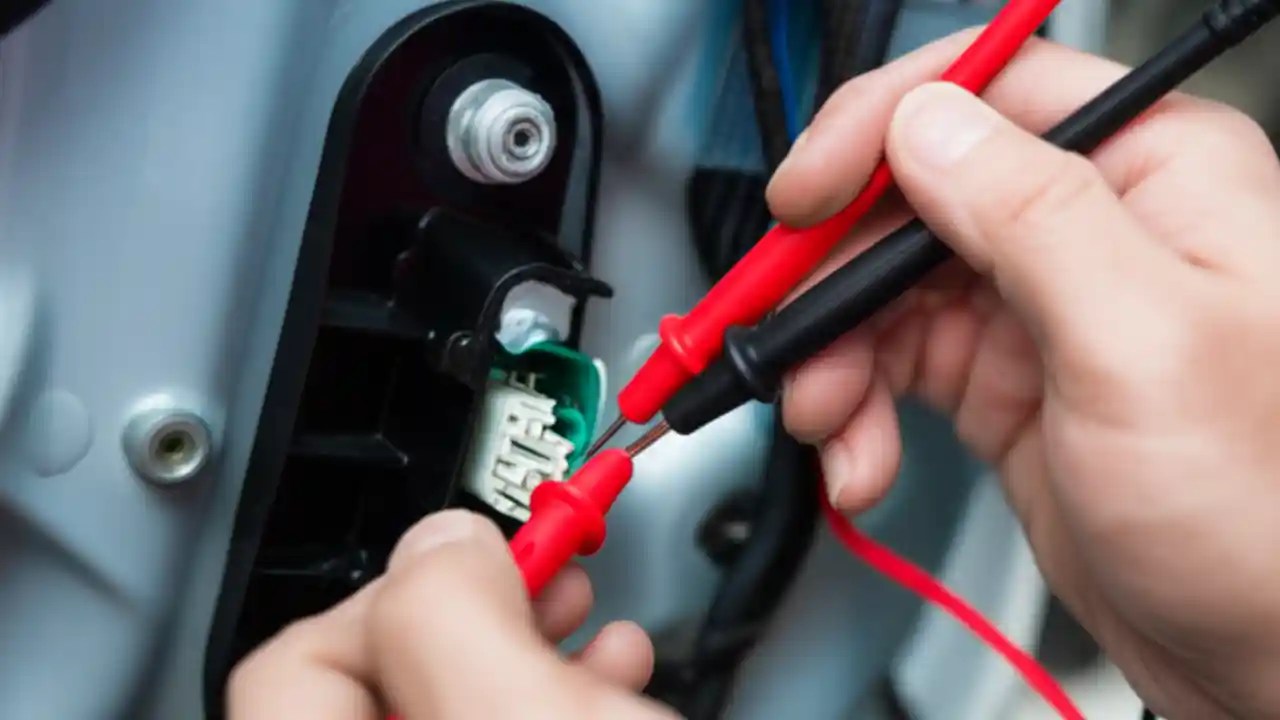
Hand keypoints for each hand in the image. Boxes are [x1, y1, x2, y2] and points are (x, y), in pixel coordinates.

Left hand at [228, 510, 675, 719]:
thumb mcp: (519, 710)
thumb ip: (451, 606)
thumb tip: (443, 541)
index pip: (294, 660)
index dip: (396, 589)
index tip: (485, 563)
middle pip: (382, 672)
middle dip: (477, 603)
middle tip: (542, 572)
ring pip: (451, 702)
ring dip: (525, 640)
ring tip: (588, 611)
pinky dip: (555, 693)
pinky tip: (611, 672)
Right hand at [770, 32, 1279, 717]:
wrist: (1264, 656)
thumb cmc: (1266, 517)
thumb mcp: (1145, 347)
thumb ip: (1033, 217)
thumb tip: (927, 127)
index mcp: (1149, 176)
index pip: (984, 94)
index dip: (876, 132)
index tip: (803, 197)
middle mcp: (1087, 229)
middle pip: (910, 200)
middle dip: (832, 275)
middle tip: (786, 335)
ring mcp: (1037, 308)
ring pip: (883, 287)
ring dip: (832, 357)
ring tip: (827, 423)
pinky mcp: (1000, 382)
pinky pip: (890, 365)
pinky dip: (854, 409)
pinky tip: (860, 458)